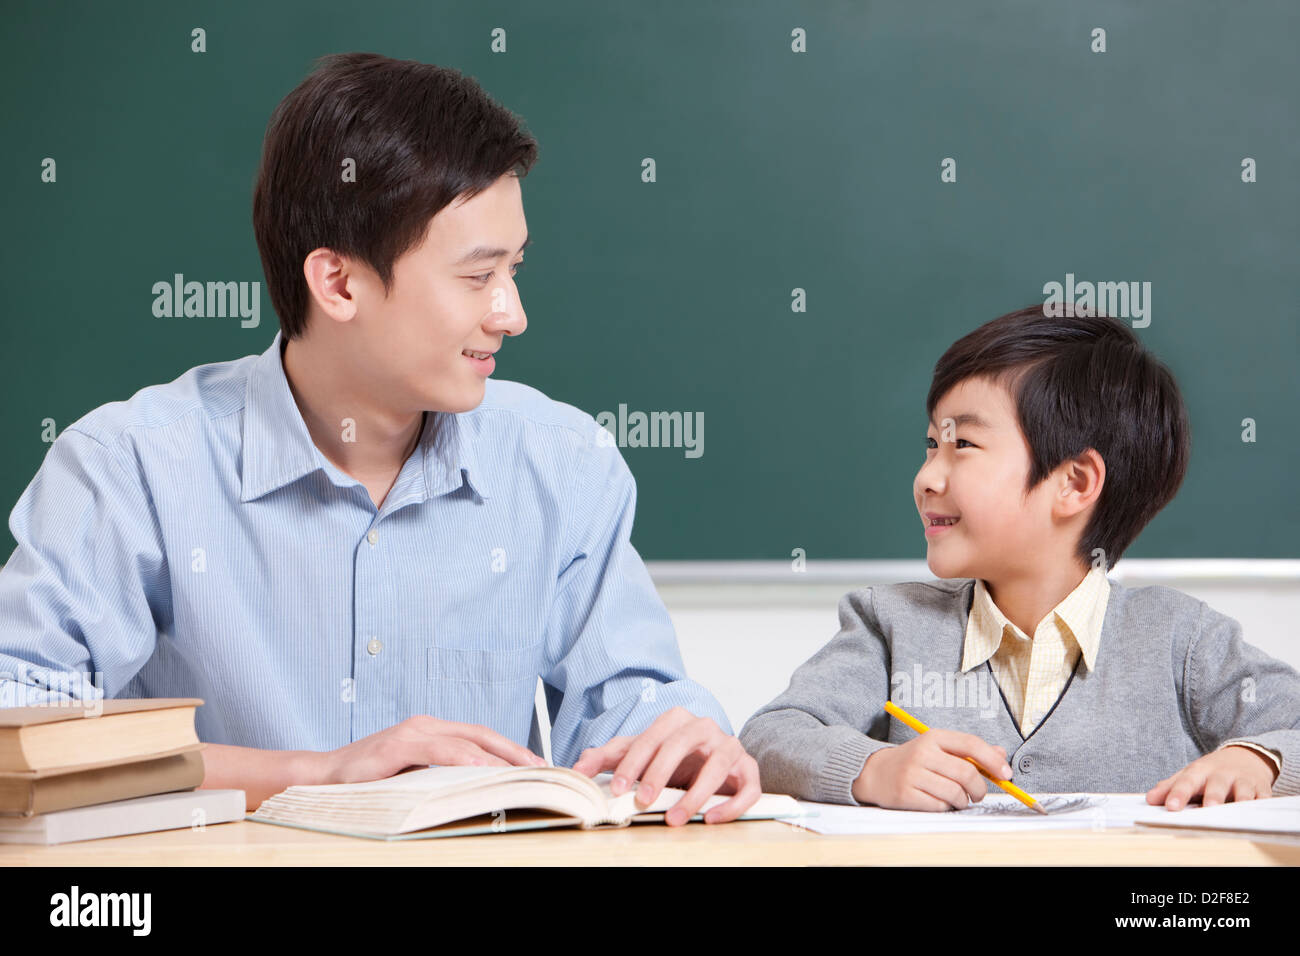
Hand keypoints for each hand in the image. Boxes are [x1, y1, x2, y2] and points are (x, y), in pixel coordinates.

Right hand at [314, 715, 545, 784]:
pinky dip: (465, 760)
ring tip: (523, 773)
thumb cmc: (368, 780)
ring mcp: (411, 733)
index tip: (537, 765)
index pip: (481, 737)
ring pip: (466, 741)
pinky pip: (439, 751)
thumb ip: (440, 775)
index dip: (511, 749)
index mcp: (431, 730)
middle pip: (482, 735)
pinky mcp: (396, 746)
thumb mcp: (412, 775)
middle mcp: (425, 725)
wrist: (321, 777)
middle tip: (543, 769)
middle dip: (515, 752)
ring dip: (498, 758)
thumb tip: (480, 790)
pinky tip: (483, 772)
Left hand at [570, 706, 760, 825]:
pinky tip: (710, 819)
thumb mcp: (640, 754)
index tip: (620, 788)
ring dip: (695, 794)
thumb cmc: (673, 758)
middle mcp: (705, 727)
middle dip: (659, 773)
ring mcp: (730, 747)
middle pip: (681, 743)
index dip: (634, 763)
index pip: (652, 737)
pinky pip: (747, 786)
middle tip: (643, 800)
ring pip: (717, 765)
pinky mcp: (748, 770)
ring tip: (674, 818)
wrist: (712, 763)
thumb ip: (610, 757)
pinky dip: (731, 805)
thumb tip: (579, 767)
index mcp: (677, 720)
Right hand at [853, 729, 1010, 810]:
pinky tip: (939, 801)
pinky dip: (945, 807)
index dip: (993, 760)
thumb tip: (1001, 754)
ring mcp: (912, 774)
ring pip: (956, 793)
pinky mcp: (906, 793)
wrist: (875, 772)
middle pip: (967, 773)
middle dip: (979, 788)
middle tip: (978, 794)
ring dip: (963, 801)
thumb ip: (969, 751)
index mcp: (933, 737)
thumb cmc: (914, 761)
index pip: (971, 744)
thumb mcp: (938, 748)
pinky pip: (940, 806)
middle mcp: (922, 753)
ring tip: (957, 798)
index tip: (1005, 774)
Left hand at [1146, 745, 1276, 810]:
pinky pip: (1263, 798)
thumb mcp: (1189, 775)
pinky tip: (1257, 813)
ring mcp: (1243, 782)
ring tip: (1233, 813)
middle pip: (1216, 785)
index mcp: (1200, 771)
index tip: (1170, 807)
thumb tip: (1149, 800)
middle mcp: (1222, 775)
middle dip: (1212, 796)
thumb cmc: (1211, 772)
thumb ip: (1170, 787)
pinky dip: (1262, 805)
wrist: (1245, 757)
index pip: (1187, 782)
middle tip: (1206, 809)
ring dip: (1238, 801)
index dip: (1178, 794)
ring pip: (1242, 792)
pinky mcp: (1261, 790)